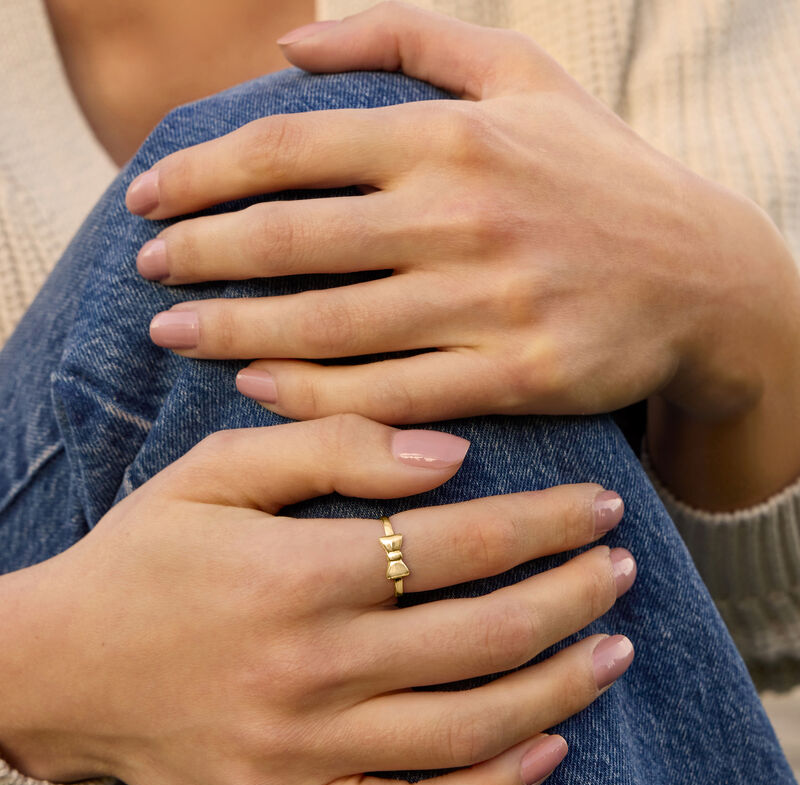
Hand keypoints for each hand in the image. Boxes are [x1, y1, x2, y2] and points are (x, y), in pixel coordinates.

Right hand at [0, 415, 633, 784]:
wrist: (58, 665)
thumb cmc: (144, 553)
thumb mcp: (217, 470)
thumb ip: (330, 446)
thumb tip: (447, 457)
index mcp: (297, 575)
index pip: (458, 545)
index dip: (543, 523)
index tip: (595, 505)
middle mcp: (312, 669)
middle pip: (482, 637)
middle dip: (569, 597)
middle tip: (620, 569)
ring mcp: (305, 754)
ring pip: (471, 729)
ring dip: (559, 686)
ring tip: (614, 647)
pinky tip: (549, 744)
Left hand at [127, 2, 799, 428]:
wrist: (705, 277)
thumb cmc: (602, 177)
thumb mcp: (524, 74)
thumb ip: (408, 34)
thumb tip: (292, 40)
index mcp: (454, 137)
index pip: (291, 148)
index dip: (202, 174)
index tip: (146, 197)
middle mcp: (464, 217)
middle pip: (293, 238)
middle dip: (200, 254)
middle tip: (146, 270)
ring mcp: (490, 304)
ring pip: (330, 324)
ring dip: (235, 331)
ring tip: (175, 334)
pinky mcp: (516, 379)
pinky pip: (391, 394)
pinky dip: (316, 394)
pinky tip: (259, 388)